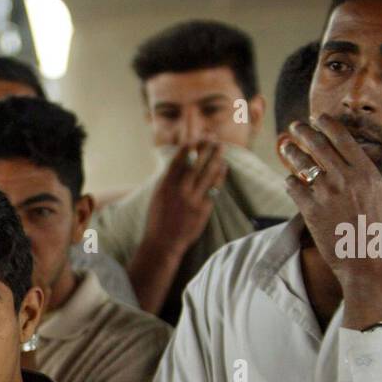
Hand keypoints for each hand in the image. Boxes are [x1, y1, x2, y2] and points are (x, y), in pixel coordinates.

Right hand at [143, 140, 226, 255]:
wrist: (163, 244)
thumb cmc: (158, 220)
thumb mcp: (158, 197)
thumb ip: (168, 181)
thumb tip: (177, 164)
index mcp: (165, 186)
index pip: (179, 160)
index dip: (189, 147)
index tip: (197, 137)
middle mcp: (179, 191)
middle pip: (195, 163)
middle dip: (205, 147)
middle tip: (213, 137)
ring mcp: (192, 200)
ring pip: (206, 174)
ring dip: (215, 158)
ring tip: (222, 147)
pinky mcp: (202, 210)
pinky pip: (214, 189)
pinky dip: (219, 176)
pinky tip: (223, 167)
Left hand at [283, 114, 381, 284]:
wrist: (369, 267)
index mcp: (368, 173)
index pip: (343, 139)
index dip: (328, 124)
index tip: (319, 117)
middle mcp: (345, 179)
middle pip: (319, 146)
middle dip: (304, 132)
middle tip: (295, 125)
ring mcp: (326, 194)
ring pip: (303, 165)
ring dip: (292, 152)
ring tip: (286, 146)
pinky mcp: (310, 212)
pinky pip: (294, 188)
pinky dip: (290, 182)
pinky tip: (289, 180)